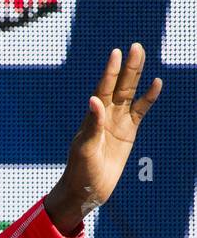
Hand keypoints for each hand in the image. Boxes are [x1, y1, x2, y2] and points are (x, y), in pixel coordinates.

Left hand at [45, 43, 161, 234]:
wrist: (87, 190)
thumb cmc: (80, 171)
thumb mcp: (85, 148)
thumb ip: (92, 125)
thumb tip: (94, 100)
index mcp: (91, 118)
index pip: (102, 90)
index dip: (109, 72)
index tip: (116, 53)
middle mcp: (105, 116)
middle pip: (118, 86)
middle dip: (127, 67)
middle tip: (135, 47)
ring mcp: (117, 122)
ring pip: (130, 94)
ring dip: (137, 76)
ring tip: (142, 55)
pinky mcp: (128, 132)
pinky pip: (140, 111)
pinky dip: (148, 98)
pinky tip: (156, 83)